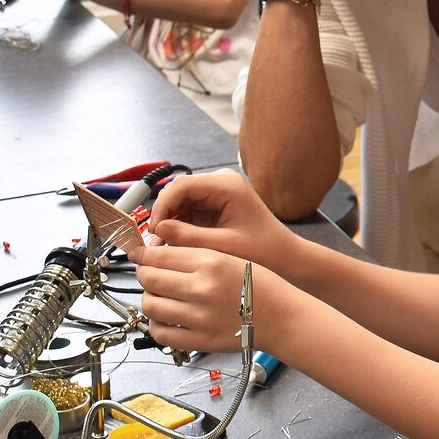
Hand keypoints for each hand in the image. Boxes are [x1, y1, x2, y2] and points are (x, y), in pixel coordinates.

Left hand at [128, 243, 263, 353]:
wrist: (282, 317)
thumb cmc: (259, 285)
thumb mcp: (229, 257)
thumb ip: (193, 255)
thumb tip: (155, 254)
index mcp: (209, 263)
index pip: (157, 256)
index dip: (143, 254)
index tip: (141, 255)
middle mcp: (201, 289)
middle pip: (148, 279)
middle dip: (144, 275)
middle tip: (150, 275)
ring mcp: (198, 317)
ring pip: (150, 305)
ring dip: (150, 299)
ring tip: (161, 297)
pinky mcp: (199, 340)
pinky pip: (160, 333)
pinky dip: (157, 324)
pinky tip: (167, 318)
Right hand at [146, 169, 296, 273]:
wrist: (285, 255)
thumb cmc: (264, 250)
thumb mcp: (224, 246)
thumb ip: (189, 237)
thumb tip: (158, 230)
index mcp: (227, 186)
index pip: (181, 186)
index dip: (162, 206)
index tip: (154, 229)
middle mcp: (221, 183)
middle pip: (178, 192)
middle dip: (164, 215)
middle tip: (155, 241)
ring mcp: (217, 192)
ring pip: (180, 202)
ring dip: (169, 222)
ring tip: (162, 246)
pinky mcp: (214, 204)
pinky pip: (188, 211)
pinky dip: (178, 226)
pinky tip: (173, 243)